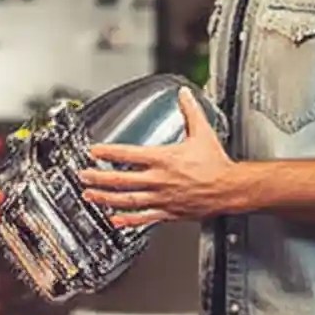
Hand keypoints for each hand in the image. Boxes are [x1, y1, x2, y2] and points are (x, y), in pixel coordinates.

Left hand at [79, 87, 239, 227]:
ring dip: (106, 198)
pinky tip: (115, 219)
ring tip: (90, 195)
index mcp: (165, 158)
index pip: (129, 154)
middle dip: (99, 177)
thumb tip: (184, 94)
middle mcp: (160, 179)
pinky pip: (144, 217)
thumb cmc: (216, 164)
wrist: (231, 188)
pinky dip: (127, 220)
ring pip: (129, 200)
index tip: (93, 151)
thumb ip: (190, 112)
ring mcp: (163, 197)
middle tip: (83, 176)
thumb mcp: (203, 132)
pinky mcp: (169, 212)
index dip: (108, 152)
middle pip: (122, 179)